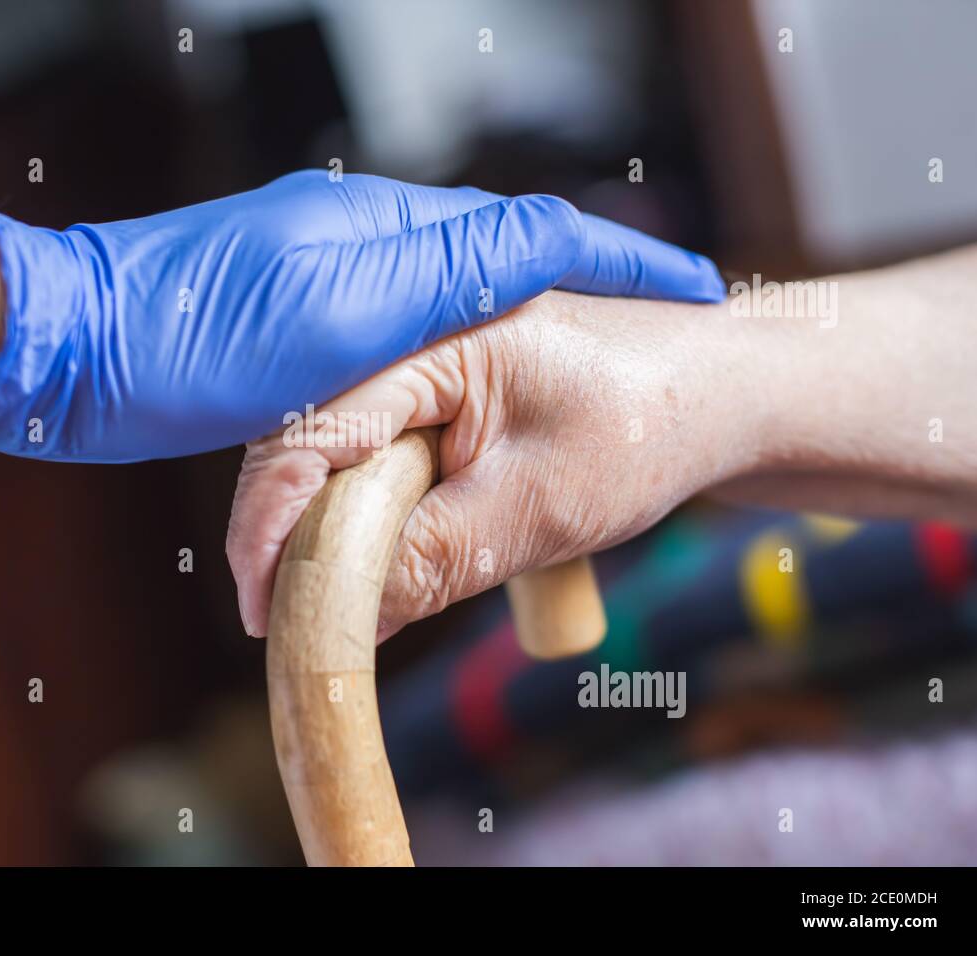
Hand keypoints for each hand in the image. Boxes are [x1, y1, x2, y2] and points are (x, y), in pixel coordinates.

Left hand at [0, 170, 722, 461]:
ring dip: (504, 345)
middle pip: (495, 270)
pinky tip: (449, 408)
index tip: (692, 287)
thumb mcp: (335, 308)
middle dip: (575, 293)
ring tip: (569, 381)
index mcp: (386, 236)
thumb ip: (442, 273)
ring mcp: (322, 288)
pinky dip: (431, 381)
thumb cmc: (185, 330)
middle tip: (645, 329)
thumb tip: (547, 235)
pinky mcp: (285, 336)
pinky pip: (386, 354)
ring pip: (441, 318)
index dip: (619, 259)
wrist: (63, 349)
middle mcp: (362, 251)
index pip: (531, 236)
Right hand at [228, 288, 758, 637]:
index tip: (262, 608)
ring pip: (328, 446)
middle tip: (283, 618)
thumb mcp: (542, 505)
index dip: (268, 523)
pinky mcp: (428, 384)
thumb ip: (437, 557)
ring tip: (323, 600)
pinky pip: (365, 446)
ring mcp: (415, 354)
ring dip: (319, 523)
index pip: (306, 429)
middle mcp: (409, 330)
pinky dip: (356, 507)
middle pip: (300, 435)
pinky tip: (367, 555)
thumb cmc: (649, 423)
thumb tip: (348, 619)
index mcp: (433, 333)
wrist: (714, 392)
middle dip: (283, 530)